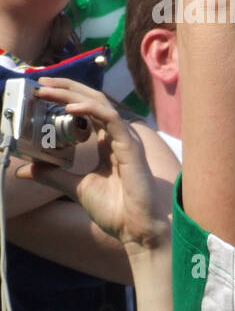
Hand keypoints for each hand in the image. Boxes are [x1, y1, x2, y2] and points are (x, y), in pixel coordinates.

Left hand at [14, 79, 171, 255]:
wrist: (135, 228)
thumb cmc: (115, 209)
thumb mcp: (75, 187)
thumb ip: (52, 175)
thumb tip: (25, 170)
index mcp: (107, 144)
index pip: (88, 110)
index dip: (67, 97)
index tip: (43, 91)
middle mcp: (117, 137)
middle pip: (93, 101)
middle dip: (67, 88)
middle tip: (41, 82)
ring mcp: (125, 140)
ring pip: (100, 104)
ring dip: (72, 93)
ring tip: (47, 90)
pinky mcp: (130, 147)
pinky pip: (110, 119)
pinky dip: (90, 109)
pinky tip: (70, 108)